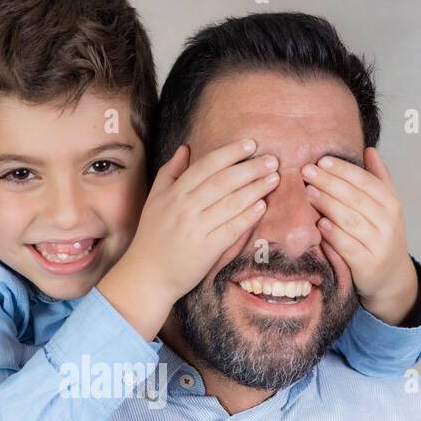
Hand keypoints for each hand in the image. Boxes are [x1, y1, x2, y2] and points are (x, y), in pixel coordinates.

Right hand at [98, 139, 279, 339]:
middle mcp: (185, 208)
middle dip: (250, 168)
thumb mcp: (154, 200)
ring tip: (273, 178)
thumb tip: (186, 148)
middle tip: (271, 160)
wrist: (147, 276)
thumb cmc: (152, 237)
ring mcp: (196, 228)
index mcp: (174, 193)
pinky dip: (248, 217)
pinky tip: (262, 206)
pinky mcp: (206, 249)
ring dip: (255, 189)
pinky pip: (232, 229)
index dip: (230, 153)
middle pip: (223, 181)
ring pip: (230, 203)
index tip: (251, 144)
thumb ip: (170, 173)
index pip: (206, 166)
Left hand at [302, 147, 419, 325]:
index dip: (344, 170)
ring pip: (350, 220)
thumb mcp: (386, 206)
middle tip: (307, 172)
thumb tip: (369, 149)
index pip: (366, 181)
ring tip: (308, 192)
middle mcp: (388, 223)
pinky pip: (348, 246)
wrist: (391, 275)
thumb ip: (378, 178)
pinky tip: (320, 223)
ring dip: (328, 204)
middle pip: (355, 198)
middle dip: (329, 183)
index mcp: (392, 204)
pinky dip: (334, 234)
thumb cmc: (381, 234)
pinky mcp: (367, 264)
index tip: (322, 160)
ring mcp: (379, 244)